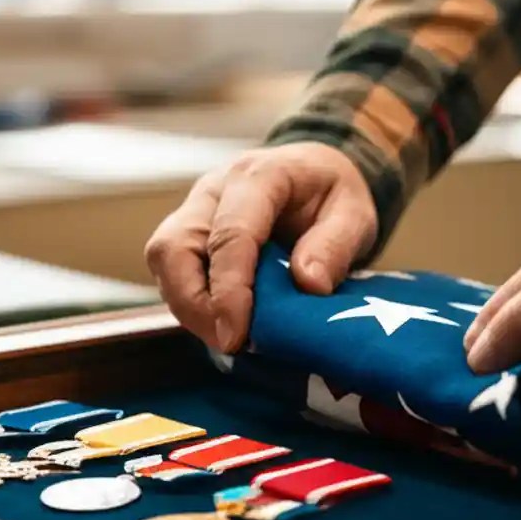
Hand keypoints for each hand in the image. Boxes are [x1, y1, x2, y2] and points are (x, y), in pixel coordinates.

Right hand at [145, 143, 376, 352]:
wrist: (316, 176)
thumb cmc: (333, 195)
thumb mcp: (355, 214)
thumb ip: (334, 246)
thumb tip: (308, 284)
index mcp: (258, 176)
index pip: (230, 233)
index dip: (230, 289)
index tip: (237, 335)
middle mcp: (214, 190)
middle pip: (175, 247)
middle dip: (195, 305)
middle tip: (231, 343)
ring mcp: (194, 211)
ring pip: (165, 261)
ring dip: (189, 308)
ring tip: (230, 338)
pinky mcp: (187, 234)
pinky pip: (173, 272)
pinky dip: (193, 305)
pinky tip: (225, 323)